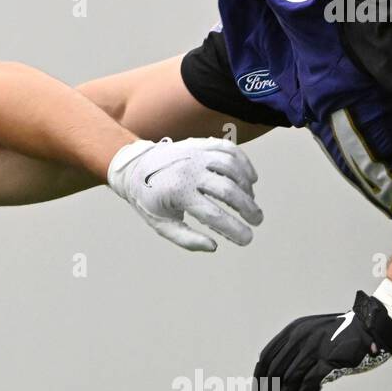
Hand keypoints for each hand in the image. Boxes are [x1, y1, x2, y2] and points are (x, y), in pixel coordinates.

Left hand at [105, 138, 262, 250]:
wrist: (134, 167)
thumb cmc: (149, 200)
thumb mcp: (161, 224)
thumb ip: (186, 239)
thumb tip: (213, 246)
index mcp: (177, 193)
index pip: (213, 215)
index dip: (234, 229)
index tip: (247, 239)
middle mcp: (188, 171)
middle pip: (228, 190)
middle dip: (248, 208)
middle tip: (257, 221)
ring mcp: (195, 154)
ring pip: (231, 168)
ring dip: (246, 187)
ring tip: (250, 202)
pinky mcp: (200, 144)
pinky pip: (229, 149)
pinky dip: (244, 163)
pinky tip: (250, 179)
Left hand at [253, 291, 391, 390]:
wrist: (371, 327)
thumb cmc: (344, 335)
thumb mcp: (315, 338)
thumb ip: (301, 356)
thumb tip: (289, 389)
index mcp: (293, 331)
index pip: (267, 358)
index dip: (260, 380)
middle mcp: (299, 338)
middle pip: (275, 373)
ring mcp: (314, 349)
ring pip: (290, 382)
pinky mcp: (329, 360)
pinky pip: (308, 386)